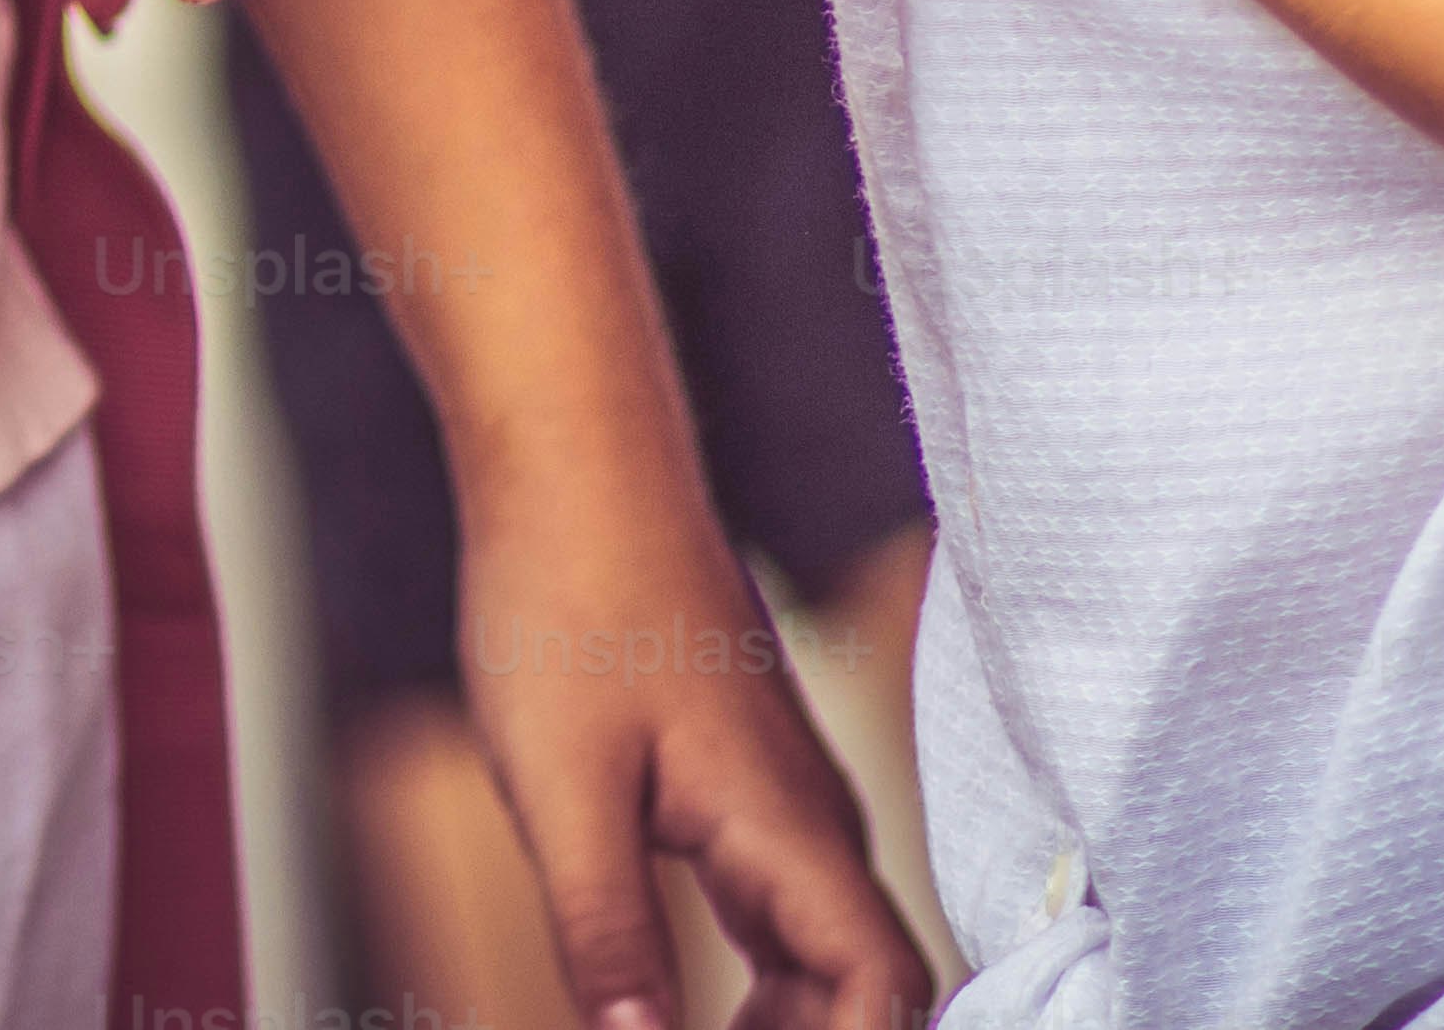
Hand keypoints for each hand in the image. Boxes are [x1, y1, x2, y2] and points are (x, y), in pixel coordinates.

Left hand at [448, 491, 937, 1029]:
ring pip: (822, 964)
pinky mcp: (743, 797)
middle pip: (865, 993)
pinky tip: (683, 1018)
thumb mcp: (558, 786)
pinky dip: (754, 991)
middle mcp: (812, 827)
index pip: (885, 990)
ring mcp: (783, 811)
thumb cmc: (569, 597)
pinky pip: (779, 923)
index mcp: (790, 830)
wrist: (576, 468)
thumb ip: (604, 930)